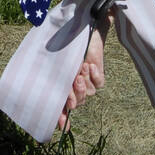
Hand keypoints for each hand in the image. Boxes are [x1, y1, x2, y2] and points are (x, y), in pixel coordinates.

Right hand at [58, 13, 109, 130]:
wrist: (82, 26)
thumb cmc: (64, 43)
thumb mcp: (58, 63)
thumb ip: (55, 78)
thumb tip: (60, 99)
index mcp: (59, 84)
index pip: (60, 107)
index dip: (61, 118)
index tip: (63, 127)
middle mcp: (72, 86)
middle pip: (76, 103)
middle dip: (75, 94)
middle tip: (74, 81)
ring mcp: (86, 81)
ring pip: (88, 94)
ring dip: (84, 82)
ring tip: (81, 67)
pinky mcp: (97, 74)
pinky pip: (99, 85)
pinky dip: (95, 76)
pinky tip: (90, 65)